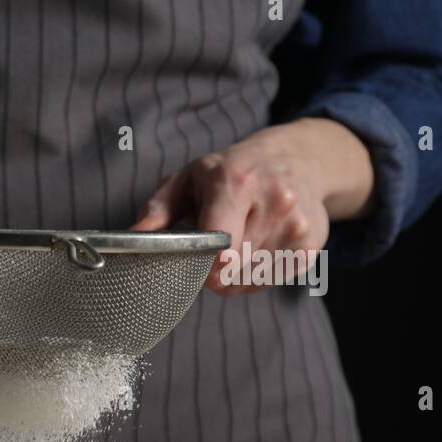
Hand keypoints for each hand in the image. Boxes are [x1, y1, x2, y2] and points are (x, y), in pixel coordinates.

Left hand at [132, 117, 373, 294]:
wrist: (296, 159)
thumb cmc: (231, 171)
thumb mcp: (188, 179)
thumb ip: (157, 210)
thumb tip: (132, 237)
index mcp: (237, 184)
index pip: (220, 246)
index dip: (201, 266)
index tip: (193, 264)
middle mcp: (274, 203)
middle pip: (229, 270)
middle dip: (210, 269)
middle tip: (211, 247)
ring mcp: (296, 226)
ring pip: (246, 281)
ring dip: (232, 274)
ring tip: (236, 242)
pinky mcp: (309, 247)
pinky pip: (267, 282)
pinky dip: (254, 275)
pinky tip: (255, 248)